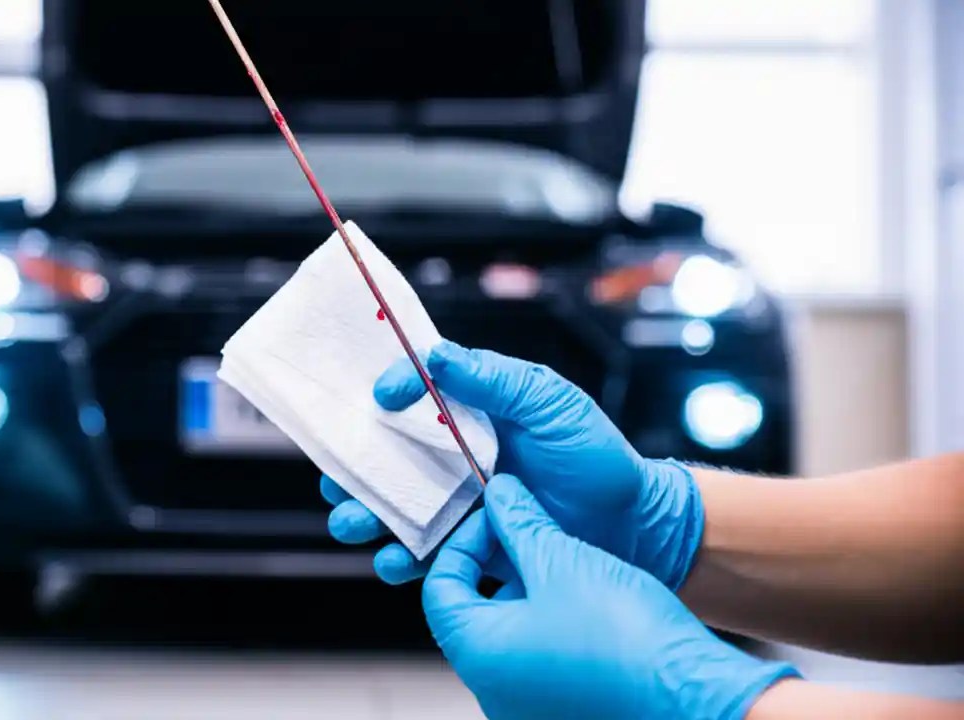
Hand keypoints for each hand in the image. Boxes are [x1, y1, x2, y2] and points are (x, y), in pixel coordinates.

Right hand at [322, 340, 703, 588]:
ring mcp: (455, 503)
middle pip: (386, 452)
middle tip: (335, 475)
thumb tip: (438, 356)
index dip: (390, 389)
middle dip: (352, 464)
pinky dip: (398, 558)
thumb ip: (496, 379)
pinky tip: (392, 560)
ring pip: (392, 505)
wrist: (631, 528)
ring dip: (362, 513)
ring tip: (351, 522)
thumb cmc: (596, 457)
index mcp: (472, 410)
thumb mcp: (550, 402)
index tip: (381, 397)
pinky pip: (420, 553)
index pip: (416, 390)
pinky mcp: (463, 546)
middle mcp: (453, 454)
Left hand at [425, 475, 796, 719]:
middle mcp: (493, 689)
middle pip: (473, 611)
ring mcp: (526, 707)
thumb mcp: (562, 559)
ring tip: (567, 563)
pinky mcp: (562, 710)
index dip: (464, 542)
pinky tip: (589, 600)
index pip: (438, 587)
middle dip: (499, 565)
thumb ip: (519, 523)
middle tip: (531, 533)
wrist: (695, 695)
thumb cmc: (626, 637)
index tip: (498, 518)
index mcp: (477, 654)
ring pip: (510, 634)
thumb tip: (499, 497)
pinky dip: (552, 624)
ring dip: (530, 593)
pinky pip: (540, 660)